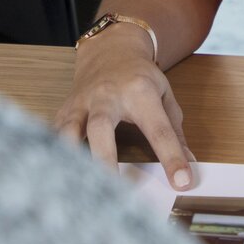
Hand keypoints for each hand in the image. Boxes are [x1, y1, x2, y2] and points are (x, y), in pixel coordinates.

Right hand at [52, 27, 194, 189]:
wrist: (110, 51)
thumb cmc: (140, 77)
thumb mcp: (165, 96)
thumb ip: (175, 132)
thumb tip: (188, 167)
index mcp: (140, 92)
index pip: (158, 129)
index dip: (171, 157)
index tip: (182, 182)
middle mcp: (107, 97)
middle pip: (100, 129)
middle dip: (105, 160)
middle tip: (114, 192)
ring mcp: (82, 104)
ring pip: (68, 131)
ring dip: (72, 159)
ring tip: (79, 189)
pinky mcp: (65, 111)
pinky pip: (55, 135)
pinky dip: (55, 155)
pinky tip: (60, 176)